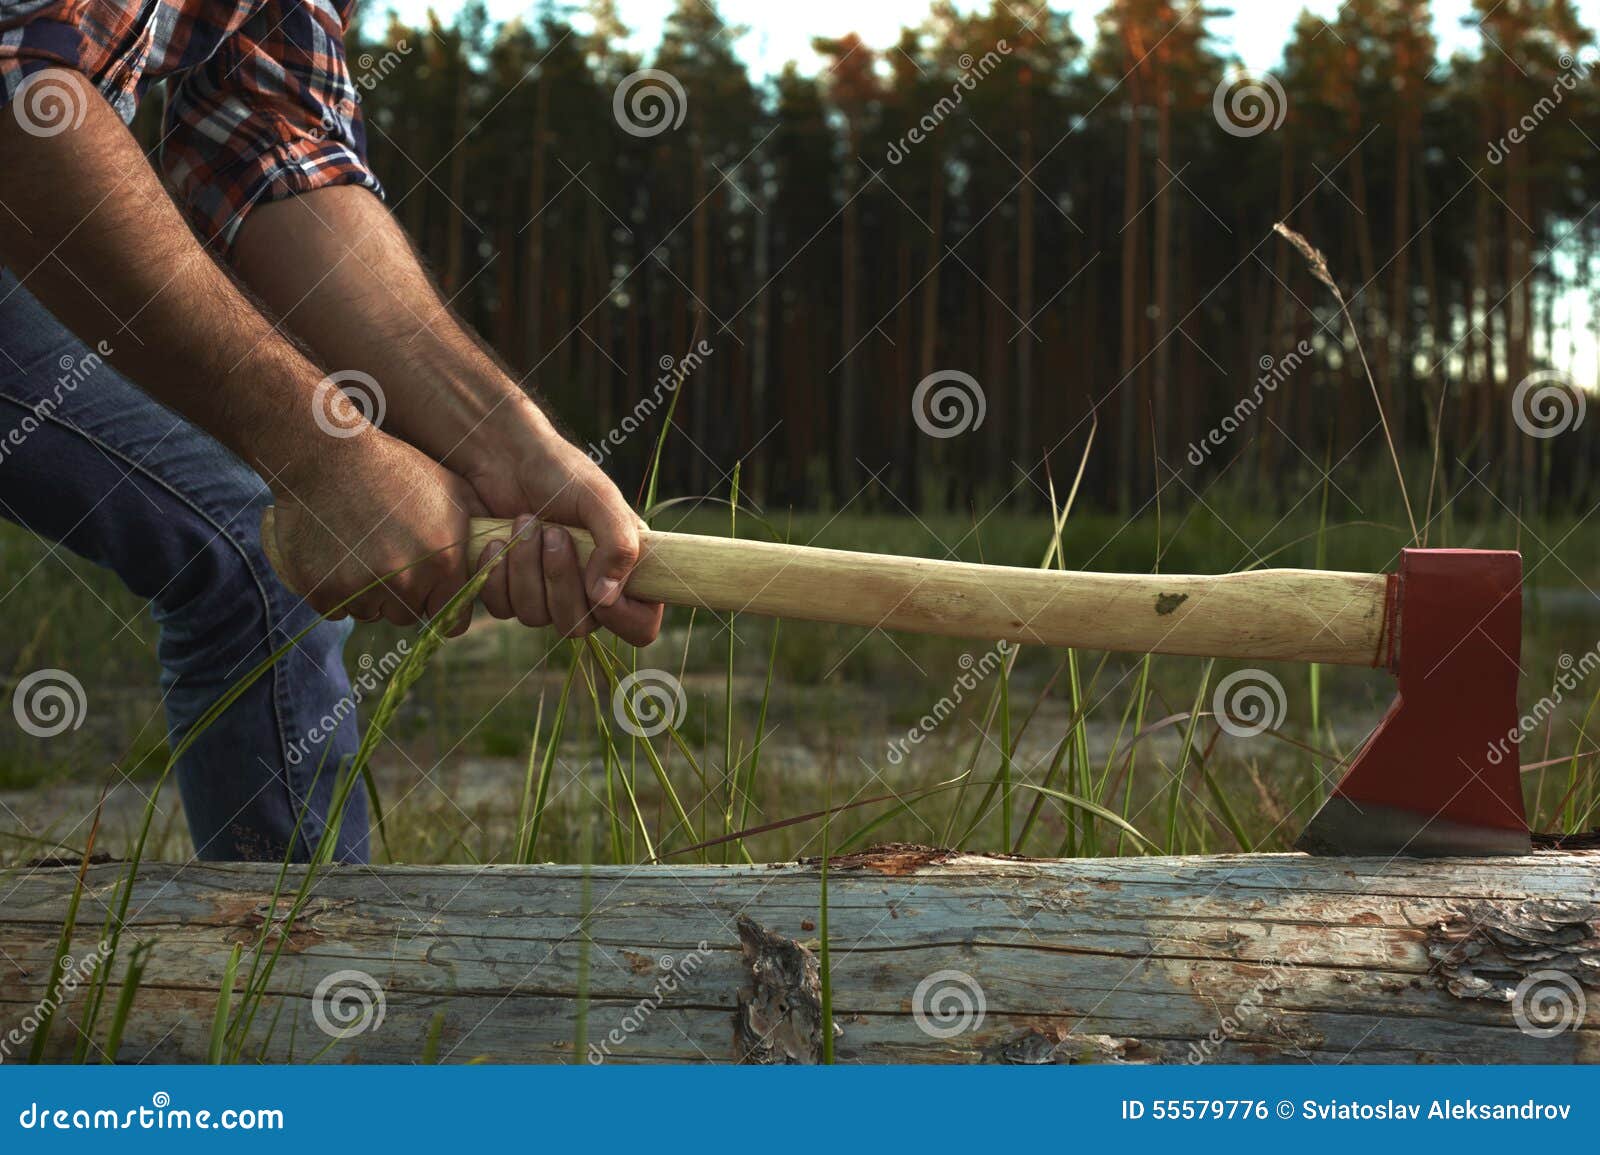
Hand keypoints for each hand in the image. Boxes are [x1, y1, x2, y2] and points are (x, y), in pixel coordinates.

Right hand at [268, 428, 480, 631]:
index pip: (451, 619)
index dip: (440, 607)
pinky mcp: (322, 589)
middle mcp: (405, 582)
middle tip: (389, 559)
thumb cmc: (396, 468)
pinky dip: (334, 590)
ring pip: (371, 611)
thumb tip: (500, 556)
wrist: (328, 455)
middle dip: (401, 596)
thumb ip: (478, 531)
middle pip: (407, 614)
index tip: (430, 594)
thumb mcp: (452, 491)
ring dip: (368, 593)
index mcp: (442, 563)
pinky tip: (337, 555)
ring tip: (361, 550)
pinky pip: (336, 608)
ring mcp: (361, 588)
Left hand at [456, 403, 662, 646]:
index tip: (599, 581)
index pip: (640, 627)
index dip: (621, 618)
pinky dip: (497, 574)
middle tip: (553, 532)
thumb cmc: (561, 471)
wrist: (506, 458)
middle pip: (579, 626)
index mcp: (625, 570)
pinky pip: (504, 608)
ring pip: (536, 618)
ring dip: (526, 568)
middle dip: (560, 579)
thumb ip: (618, 546)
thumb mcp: (601, 500)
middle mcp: (591, 589)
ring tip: (525, 522)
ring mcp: (549, 593)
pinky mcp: (511, 589)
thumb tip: (608, 599)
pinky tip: (498, 540)